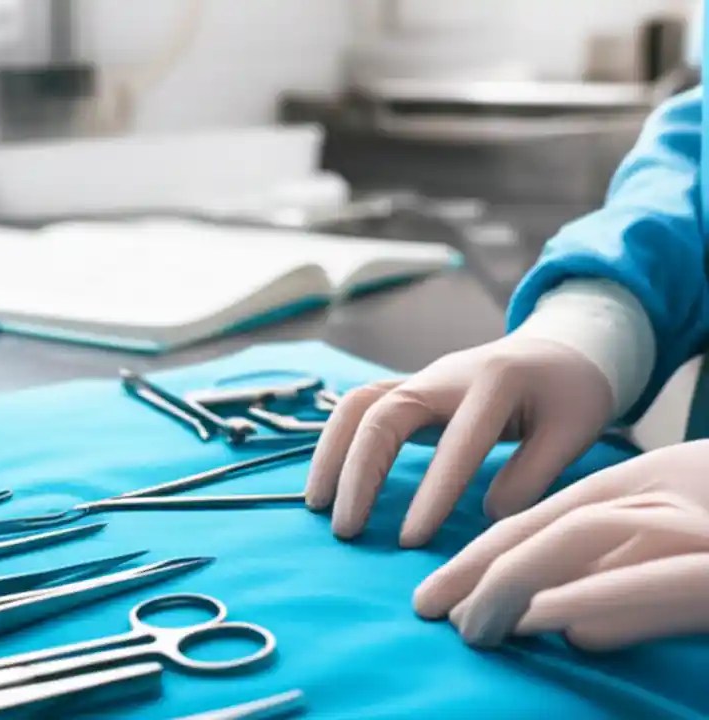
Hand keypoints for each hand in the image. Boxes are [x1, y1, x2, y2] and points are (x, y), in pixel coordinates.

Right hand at [305, 334, 612, 545]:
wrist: (557, 347)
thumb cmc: (570, 394)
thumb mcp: (573, 431)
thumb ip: (533, 474)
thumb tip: (486, 519)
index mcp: (496, 382)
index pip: (457, 441)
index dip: (432, 493)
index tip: (410, 540)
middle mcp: (444, 375)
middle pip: (384, 414)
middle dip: (360, 473)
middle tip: (347, 529)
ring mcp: (419, 378)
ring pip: (356, 406)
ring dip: (331, 455)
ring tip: (318, 506)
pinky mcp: (404, 389)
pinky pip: (356, 409)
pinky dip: (333, 443)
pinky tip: (325, 483)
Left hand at [414, 441, 708, 649]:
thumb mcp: (681, 541)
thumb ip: (625, 573)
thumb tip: (574, 629)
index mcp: (639, 484)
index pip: (540, 518)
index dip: (479, 558)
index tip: (435, 597)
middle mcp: (656, 496)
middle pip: (547, 525)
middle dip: (478, 568)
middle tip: (429, 611)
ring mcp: (691, 526)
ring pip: (580, 535)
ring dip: (515, 581)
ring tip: (470, 626)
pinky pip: (655, 577)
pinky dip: (595, 593)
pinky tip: (550, 623)